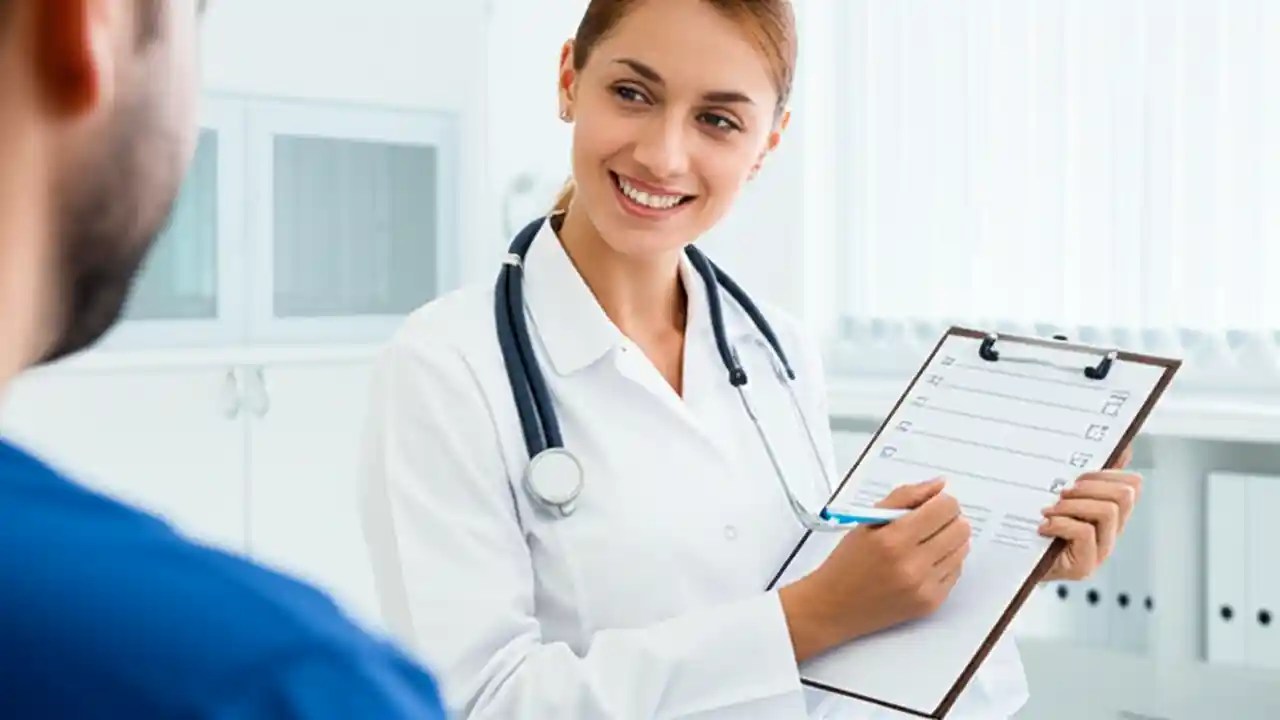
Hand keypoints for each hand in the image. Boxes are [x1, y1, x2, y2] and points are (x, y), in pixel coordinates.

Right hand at [779, 479, 970, 662]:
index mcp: (893, 539)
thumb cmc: (848, 562)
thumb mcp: (867, 521)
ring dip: (949, 541)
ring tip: (926, 543)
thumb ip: (904, 497)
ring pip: (962, 550)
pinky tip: (924, 562)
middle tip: (931, 522)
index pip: (944, 508)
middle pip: (960, 529)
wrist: (834, 607)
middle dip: (949, 519)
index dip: (942, 500)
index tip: (933, 503)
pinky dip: (945, 563)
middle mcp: (912, 565)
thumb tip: (939, 485)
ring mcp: (924, 587)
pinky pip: (956, 572)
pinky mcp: (931, 604)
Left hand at [1038, 444, 1140, 581]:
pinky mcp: (1084, 567)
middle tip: (1062, 492)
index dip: (1108, 472)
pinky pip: (1085, 532)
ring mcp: (1100, 551)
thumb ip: (1082, 475)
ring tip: (1049, 510)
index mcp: (1108, 513)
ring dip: (1073, 505)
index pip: (1132, 485)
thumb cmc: (1032, 524)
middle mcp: (1110, 532)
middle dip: (1091, 486)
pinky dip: (1061, 524)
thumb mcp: (1056, 494)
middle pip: (1124, 495)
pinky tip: (1043, 527)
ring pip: (1107, 511)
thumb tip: (1117, 447)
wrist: (1010, 561)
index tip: (1077, 476)